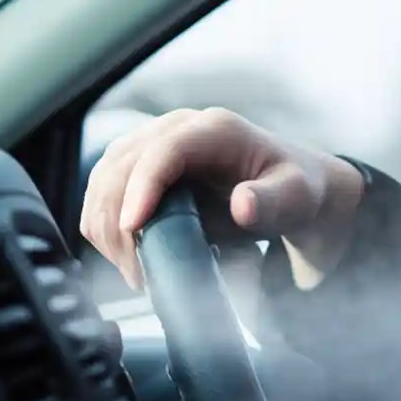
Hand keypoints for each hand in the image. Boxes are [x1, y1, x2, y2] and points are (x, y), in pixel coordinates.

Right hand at [80, 108, 363, 289]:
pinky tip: (125, 256)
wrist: (292, 191)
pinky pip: (105, 190)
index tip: (131, 227)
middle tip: (137, 271)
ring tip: (133, 270)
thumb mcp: (296, 197)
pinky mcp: (142, 167)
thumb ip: (271, 202)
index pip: (164, 151)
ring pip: (104, 177)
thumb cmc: (296, 192)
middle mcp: (178, 129)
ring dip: (106, 225)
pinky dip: (105, 223)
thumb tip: (242, 205)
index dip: (141, 187)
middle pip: (121, 165)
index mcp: (215, 130)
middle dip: (118, 219)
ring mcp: (156, 144)